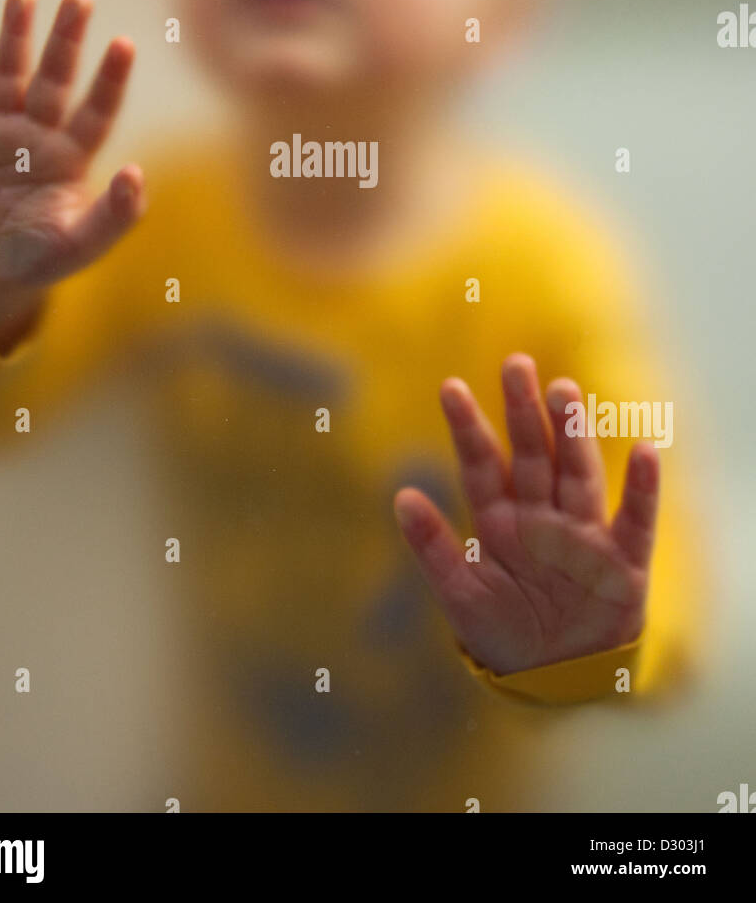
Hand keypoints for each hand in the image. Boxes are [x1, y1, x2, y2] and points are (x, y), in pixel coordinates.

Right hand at [0, 0, 144, 304]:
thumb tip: (137, 175)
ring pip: (11, 74)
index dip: (110, 78)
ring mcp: (0, 131)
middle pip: (56, 77)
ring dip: (16, 36)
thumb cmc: (39, 259)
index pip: (97, 109)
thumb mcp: (80, 245)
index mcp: (73, 156)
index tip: (124, 43)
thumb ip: (113, 216)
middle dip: (66, 38)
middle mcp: (40, 134)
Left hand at [394, 354, 658, 675]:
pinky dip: (642, 488)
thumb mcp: (461, 595)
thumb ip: (432, 548)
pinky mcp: (623, 562)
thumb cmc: (503, 632)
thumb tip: (400, 495)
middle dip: (523, 411)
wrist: (553, 680)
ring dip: (573, 433)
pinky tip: (644, 451)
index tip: (449, 388)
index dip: (468, 427)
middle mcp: (541, 515)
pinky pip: (635, 519)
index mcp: (499, 519)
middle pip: (533, 454)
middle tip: (516, 364)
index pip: (482, 463)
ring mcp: (582, 534)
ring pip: (578, 473)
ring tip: (563, 392)